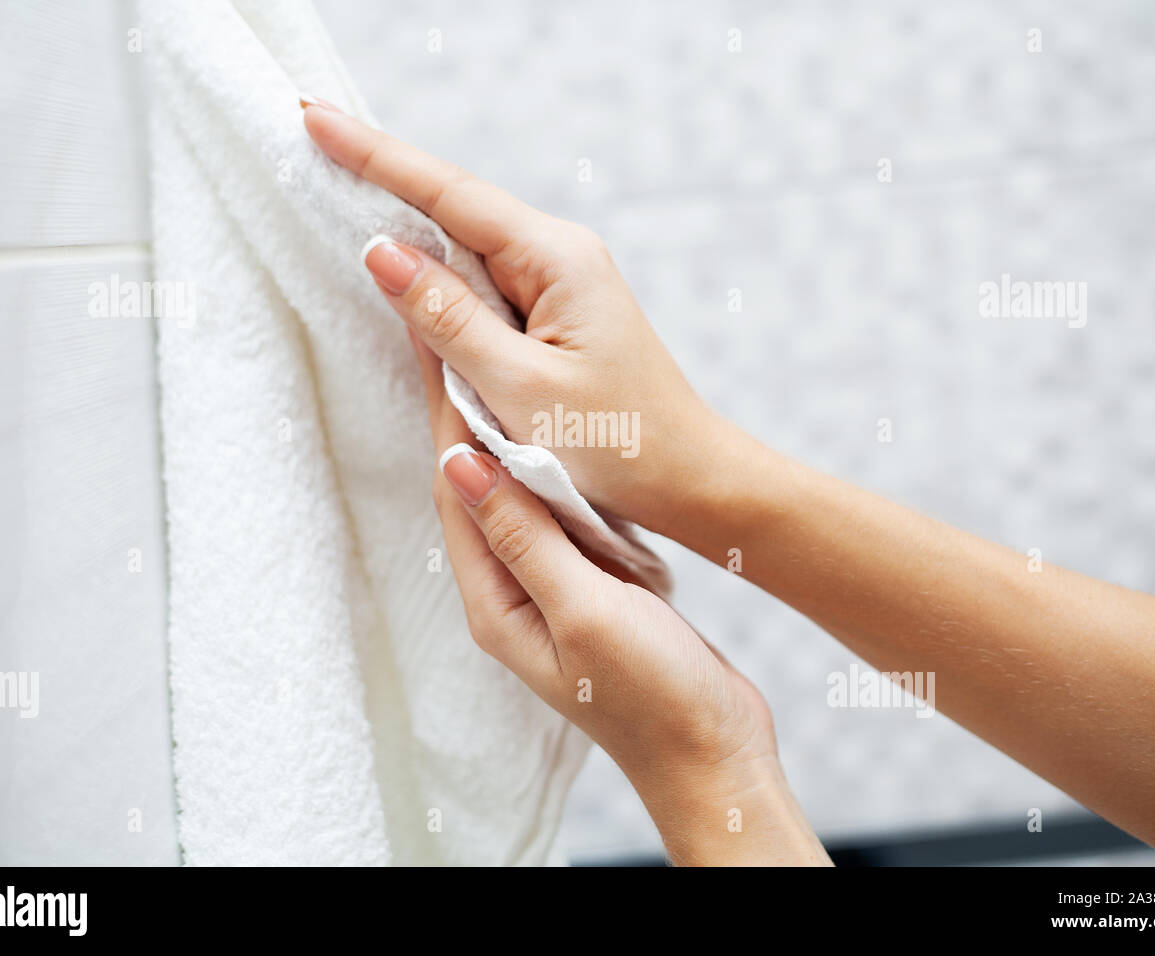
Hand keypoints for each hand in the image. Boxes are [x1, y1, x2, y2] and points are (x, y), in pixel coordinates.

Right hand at [304, 102, 729, 535]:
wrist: (689, 480)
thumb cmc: (622, 443)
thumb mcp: (522, 389)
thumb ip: (449, 319)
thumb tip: (382, 252)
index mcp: (557, 259)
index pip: (449, 195)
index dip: (376, 158)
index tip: (317, 119)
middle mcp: (559, 257)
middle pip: (454, 208)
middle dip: (383, 177)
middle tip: (313, 136)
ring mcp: (558, 286)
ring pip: (464, 250)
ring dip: (406, 227)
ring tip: (337, 185)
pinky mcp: (553, 319)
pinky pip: (482, 288)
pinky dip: (438, 280)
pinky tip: (401, 265)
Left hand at [404, 328, 826, 865]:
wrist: (714, 752)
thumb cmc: (653, 696)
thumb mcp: (586, 612)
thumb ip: (524, 538)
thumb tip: (461, 462)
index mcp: (496, 604)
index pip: (456, 493)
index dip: (447, 416)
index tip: (440, 347)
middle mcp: (511, 595)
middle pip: (475, 490)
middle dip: (464, 417)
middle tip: (457, 340)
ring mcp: (549, 592)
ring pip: (515, 498)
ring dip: (506, 437)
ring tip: (499, 369)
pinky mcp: (587, 590)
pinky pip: (555, 518)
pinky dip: (551, 471)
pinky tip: (558, 437)